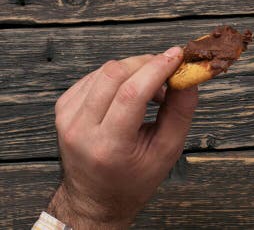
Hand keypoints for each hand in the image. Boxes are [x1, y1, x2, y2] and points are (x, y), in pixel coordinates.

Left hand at [48, 49, 197, 227]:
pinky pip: (94, 76)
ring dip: (134, 70)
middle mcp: (80, 130)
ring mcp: (67, 118)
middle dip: (146, 64)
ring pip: (104, 71)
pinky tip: (129, 92)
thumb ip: (181, 112)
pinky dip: (118, 76)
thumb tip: (189, 77)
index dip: (157, 69)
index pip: (131, 94)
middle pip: (114, 75)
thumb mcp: (167, 151)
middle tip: (168, 72)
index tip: (177, 56)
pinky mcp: (62, 108)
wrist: (94, 199)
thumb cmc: (133, 180)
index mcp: (108, 146)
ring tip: (151, 89)